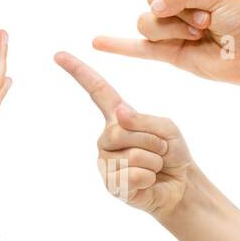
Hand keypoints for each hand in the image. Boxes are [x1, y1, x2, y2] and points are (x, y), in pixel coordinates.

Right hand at [54, 52, 192, 217]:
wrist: (181, 185)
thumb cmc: (173, 154)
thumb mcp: (167, 128)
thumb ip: (144, 119)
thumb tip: (118, 115)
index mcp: (117, 118)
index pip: (96, 90)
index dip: (78, 71)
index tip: (58, 54)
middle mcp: (106, 137)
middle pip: (121, 130)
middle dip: (152, 141)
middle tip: (160, 152)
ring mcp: (105, 161)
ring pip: (132, 154)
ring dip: (154, 161)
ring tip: (154, 167)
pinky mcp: (111, 184)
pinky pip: (133, 175)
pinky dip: (150, 178)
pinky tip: (148, 182)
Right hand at [92, 0, 239, 84]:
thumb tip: (151, 10)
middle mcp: (175, 1)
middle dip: (177, 6)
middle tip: (207, 18)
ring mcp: (169, 26)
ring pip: (146, 22)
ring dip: (172, 29)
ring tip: (198, 34)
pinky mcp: (167, 51)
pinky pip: (136, 48)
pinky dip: (116, 46)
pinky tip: (96, 43)